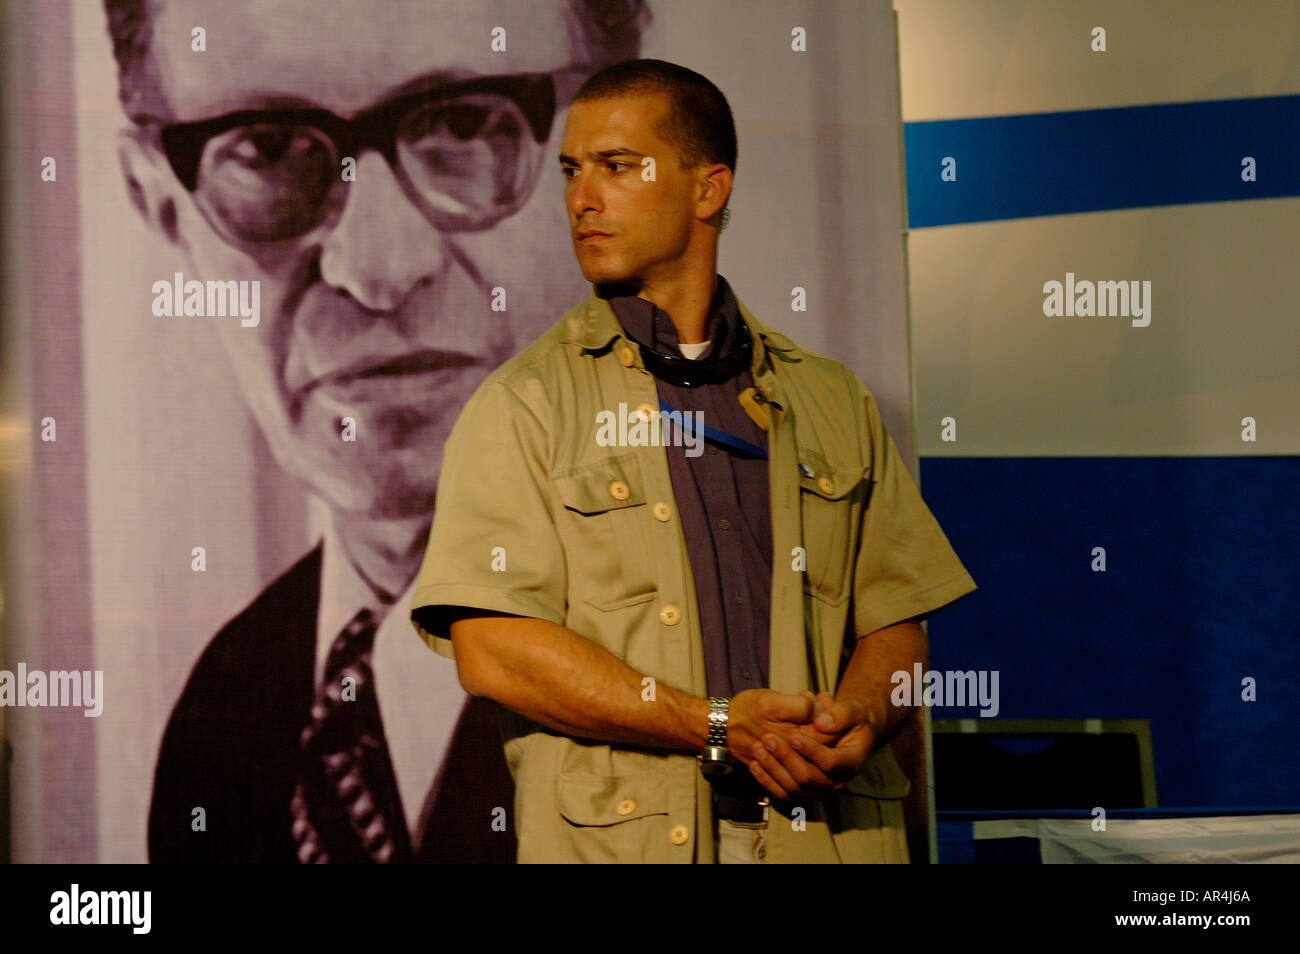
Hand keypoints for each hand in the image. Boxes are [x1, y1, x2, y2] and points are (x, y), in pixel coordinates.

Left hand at [745, 691, 875, 799]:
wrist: (847, 733)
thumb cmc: (850, 719)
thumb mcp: (853, 709)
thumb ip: (840, 713)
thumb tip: (821, 723)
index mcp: (852, 762)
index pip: (831, 763)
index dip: (811, 751)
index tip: (793, 736)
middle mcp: (838, 782)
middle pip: (808, 778)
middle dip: (786, 758)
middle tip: (768, 738)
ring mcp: (821, 790)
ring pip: (794, 788)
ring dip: (773, 769)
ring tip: (758, 749)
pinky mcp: (806, 793)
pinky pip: (785, 793)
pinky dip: (768, 781)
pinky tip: (755, 765)